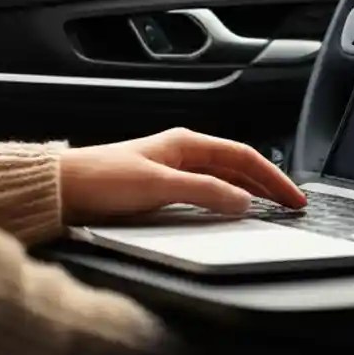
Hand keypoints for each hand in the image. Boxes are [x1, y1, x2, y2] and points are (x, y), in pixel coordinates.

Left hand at [59, 128, 305, 222]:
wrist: (61, 189)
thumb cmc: (101, 179)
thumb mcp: (159, 186)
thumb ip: (204, 192)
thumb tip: (242, 201)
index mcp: (186, 143)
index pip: (244, 156)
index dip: (273, 176)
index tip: (292, 196)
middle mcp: (182, 152)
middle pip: (237, 166)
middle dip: (267, 184)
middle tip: (291, 204)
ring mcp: (172, 169)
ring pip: (223, 178)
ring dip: (249, 191)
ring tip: (270, 208)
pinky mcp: (160, 188)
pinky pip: (206, 190)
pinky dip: (226, 199)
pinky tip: (230, 211)